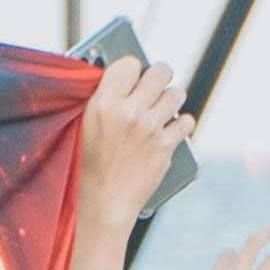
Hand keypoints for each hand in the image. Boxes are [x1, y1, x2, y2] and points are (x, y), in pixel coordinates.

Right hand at [73, 58, 194, 233]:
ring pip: (176, 94)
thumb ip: (102, 100)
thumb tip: (122, 79)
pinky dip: (181, 125)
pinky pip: (186, 122)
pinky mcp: (166, 147)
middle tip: (155, 85)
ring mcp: (151, 129)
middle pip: (160, 72)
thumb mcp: (82, 127)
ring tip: (163, 107)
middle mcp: (130, 112)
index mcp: (104, 103)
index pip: (130, 63)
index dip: (132, 69)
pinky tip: (172, 128)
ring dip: (171, 99)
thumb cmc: (85, 167)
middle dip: (158, 77)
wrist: (100, 205)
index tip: (132, 76)